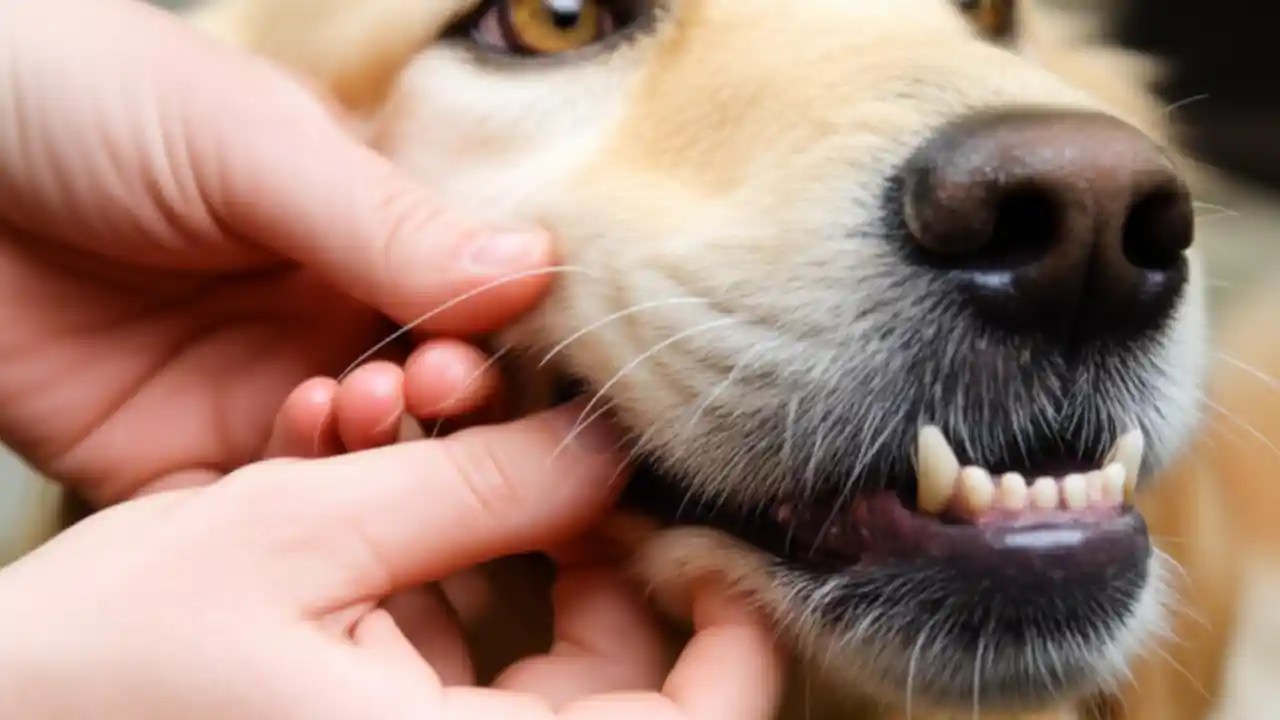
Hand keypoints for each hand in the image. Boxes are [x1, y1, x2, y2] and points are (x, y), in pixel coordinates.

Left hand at [0, 0, 553, 503]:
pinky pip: (274, 508)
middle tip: (435, 381)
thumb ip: (384, 219)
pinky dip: (306, 492)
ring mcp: (266, 393)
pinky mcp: (189, 461)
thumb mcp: (249, 142)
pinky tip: (299, 429)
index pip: (478, 301)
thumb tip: (536, 268)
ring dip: (386, 445)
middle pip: (440, 393)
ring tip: (354, 397)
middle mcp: (333, 320)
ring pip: (371, 460)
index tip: (499, 345)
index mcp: (369, 233)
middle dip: (455, 399)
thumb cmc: (88, 99)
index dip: (507, 336)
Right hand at [0, 405, 782, 719]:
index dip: (734, 654)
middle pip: (613, 700)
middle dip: (613, 576)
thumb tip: (602, 455)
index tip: (718, 553)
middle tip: (575, 468)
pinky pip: (466, 679)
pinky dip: (468, 596)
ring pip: (540, 681)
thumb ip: (471, 491)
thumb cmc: (93, 655)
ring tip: (479, 468)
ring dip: (532, 570)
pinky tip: (420, 515)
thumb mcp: (293, 533)